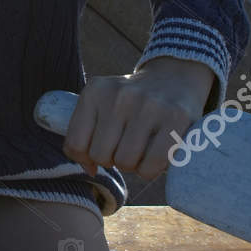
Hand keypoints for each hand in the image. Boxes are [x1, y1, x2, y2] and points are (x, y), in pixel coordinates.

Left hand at [61, 57, 216, 179]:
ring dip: (133, 166)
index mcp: (95, 90)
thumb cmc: (132, 104)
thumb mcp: (102, 105)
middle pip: (100, 156)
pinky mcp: (175, 118)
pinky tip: (155, 158)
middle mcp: (119, 95)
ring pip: (125, 162)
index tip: (104, 149)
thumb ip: (86, 135)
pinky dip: (150, 171)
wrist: (175, 79)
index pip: (76, 145)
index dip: (88, 157)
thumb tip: (89, 169)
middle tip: (125, 148)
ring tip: (141, 150)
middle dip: (112, 160)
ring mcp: (148, 105)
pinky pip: (150, 166)